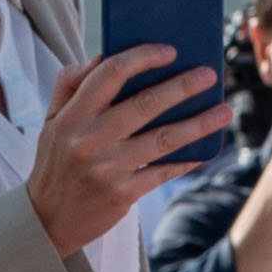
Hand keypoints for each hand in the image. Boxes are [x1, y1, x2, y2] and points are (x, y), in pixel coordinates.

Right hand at [26, 42, 229, 262]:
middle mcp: (89, 140)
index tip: (169, 51)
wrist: (47, 220)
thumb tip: (100, 56)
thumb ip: (69, 86)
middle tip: (210, 74)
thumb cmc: (56, 162)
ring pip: (163, 138)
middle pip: (144, 104)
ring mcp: (107, 168)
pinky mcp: (123, 193)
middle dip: (182, 87)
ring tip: (224, 111)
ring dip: (199, 123)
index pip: (109, 75)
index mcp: (71, 116)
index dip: (141, 58)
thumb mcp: (50, 122)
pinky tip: (207, 148)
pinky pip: (164, 171)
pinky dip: (187, 159)